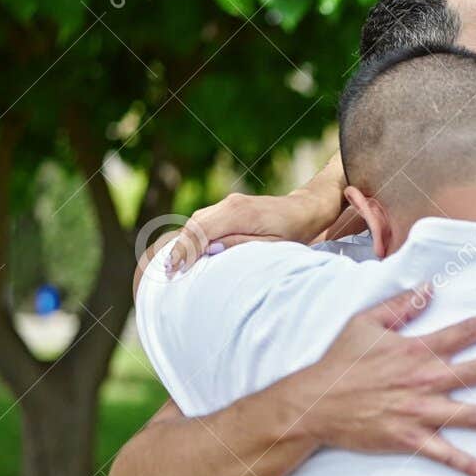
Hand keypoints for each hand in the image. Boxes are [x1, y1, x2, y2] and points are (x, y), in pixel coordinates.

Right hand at [168, 189, 342, 273]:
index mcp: (238, 213)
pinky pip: (206, 220)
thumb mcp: (271, 245)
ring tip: (175, 265)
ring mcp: (229, 203)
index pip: (200, 231)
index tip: (174, 270)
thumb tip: (209, 250)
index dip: (184, 251)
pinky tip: (191, 251)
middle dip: (179, 249)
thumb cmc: (294, 231)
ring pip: (197, 221)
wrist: (306, 209)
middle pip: (194, 225)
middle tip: (169, 273)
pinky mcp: (231, 206)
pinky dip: (195, 235)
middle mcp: (229, 204)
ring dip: (185, 242)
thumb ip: (239, 245)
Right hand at [288, 285, 475, 475]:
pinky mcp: (410, 438)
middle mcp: (425, 379)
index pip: (465, 332)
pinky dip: (471, 466)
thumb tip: (430, 288)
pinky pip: (447, 454)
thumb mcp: (365, 323)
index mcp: (417, 350)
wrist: (314, 404)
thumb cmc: (339, 362)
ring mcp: (420, 411)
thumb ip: (401, 305)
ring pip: (474, 415)